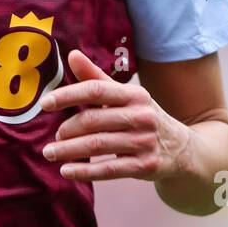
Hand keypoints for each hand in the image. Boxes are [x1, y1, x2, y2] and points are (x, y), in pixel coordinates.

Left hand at [40, 50, 196, 182]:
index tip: (44, 103)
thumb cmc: (144, 117)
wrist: (182, 149)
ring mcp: (144, 142)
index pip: (95, 90)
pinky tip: (66, 171)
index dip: (68, 95)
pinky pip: (108, 170)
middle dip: (67, 129)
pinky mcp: (145, 166)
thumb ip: (97, 78)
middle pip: (93, 120)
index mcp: (134, 95)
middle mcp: (141, 116)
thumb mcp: (126, 96)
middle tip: (53, 136)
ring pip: (97, 145)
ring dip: (68, 150)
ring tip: (50, 152)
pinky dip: (84, 171)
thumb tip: (71, 54)